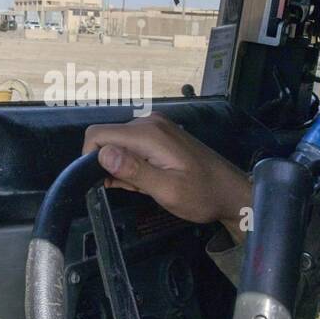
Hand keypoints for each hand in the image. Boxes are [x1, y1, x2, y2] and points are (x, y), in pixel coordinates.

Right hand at [82, 113, 251, 243]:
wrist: (231, 192)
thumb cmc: (202, 195)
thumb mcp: (167, 190)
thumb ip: (134, 171)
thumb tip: (102, 154)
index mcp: (148, 134)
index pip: (98, 134)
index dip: (88, 158)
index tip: (98, 182)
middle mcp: (149, 123)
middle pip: (107, 139)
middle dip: (109, 166)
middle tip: (133, 189)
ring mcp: (156, 127)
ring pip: (119, 145)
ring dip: (123, 168)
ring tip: (147, 186)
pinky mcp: (160, 135)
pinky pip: (133, 147)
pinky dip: (134, 165)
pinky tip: (151, 180)